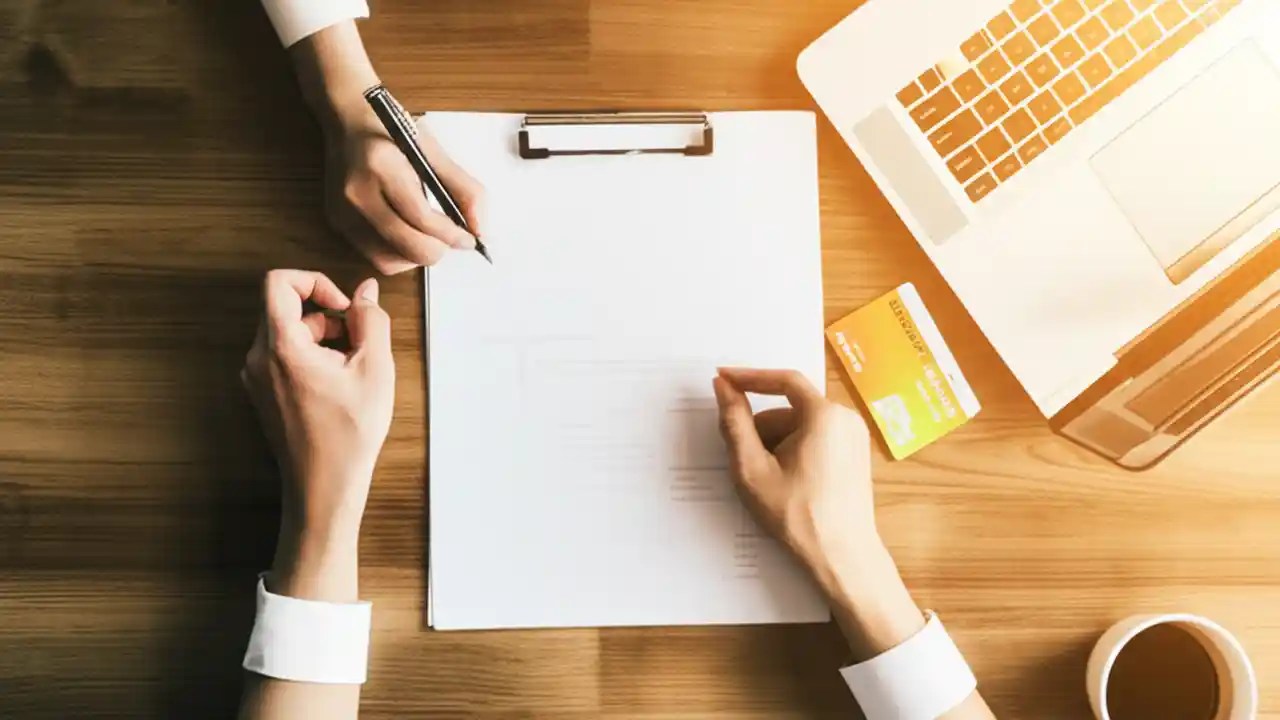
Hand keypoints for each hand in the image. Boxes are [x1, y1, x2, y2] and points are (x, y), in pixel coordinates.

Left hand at [242, 270, 394, 537]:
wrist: (323, 486)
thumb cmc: (348, 434)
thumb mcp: (375, 370)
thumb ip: (371, 321)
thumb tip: (366, 292)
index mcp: (281, 347)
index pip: (279, 282)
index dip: (316, 282)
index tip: (343, 308)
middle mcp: (258, 358)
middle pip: (286, 308)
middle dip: (326, 315)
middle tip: (356, 342)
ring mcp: (256, 377)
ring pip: (287, 332)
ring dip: (321, 337)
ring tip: (351, 368)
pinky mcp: (263, 392)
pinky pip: (284, 355)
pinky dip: (311, 356)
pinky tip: (338, 384)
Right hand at [290, 22, 484, 274]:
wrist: (346, 119)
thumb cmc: (392, 131)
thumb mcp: (432, 150)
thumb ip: (463, 188)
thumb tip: (480, 229)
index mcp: (382, 167)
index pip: (422, 217)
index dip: (452, 235)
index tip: (470, 239)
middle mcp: (357, 194)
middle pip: (407, 246)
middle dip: (439, 249)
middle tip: (453, 240)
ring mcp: (343, 212)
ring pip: (391, 260)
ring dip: (419, 257)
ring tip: (430, 237)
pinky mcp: (337, 224)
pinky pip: (375, 257)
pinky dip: (399, 255)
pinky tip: (409, 237)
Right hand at [712, 367, 924, 659]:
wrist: (842, 557)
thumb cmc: (797, 516)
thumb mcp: (752, 469)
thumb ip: (735, 422)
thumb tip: (722, 387)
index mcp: (825, 416)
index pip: (783, 380)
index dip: (749, 377)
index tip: (722, 380)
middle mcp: (845, 418)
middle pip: (788, 410)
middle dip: (761, 430)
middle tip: (742, 462)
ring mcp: (854, 437)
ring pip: (799, 426)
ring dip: (775, 445)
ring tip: (766, 482)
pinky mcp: (854, 454)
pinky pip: (815, 439)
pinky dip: (793, 453)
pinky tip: (784, 483)